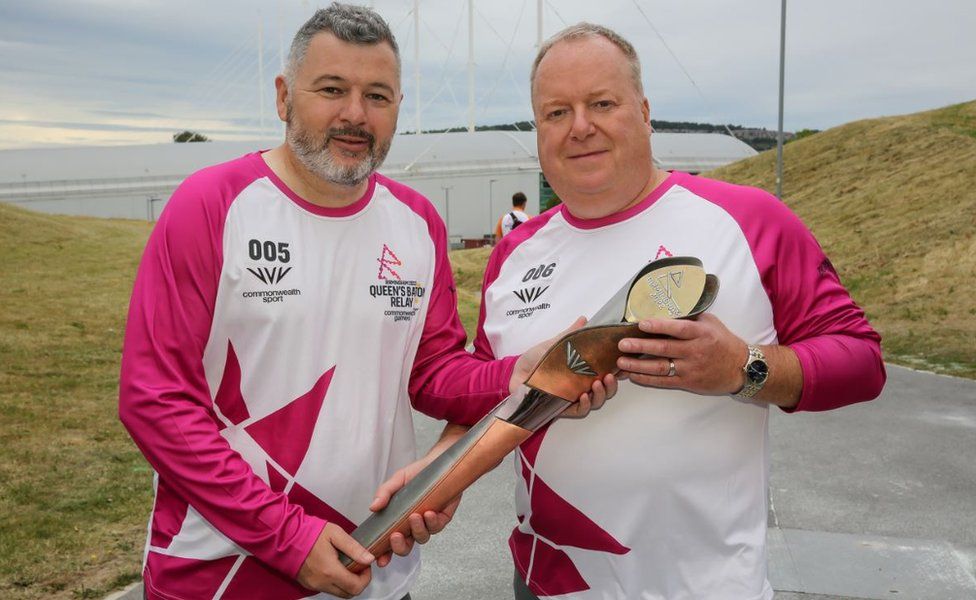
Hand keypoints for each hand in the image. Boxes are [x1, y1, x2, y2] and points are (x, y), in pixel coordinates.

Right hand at [297, 523, 372, 597]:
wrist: (286, 536)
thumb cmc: (309, 532)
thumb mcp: (335, 534)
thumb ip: (354, 548)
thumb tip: (369, 559)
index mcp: (330, 571)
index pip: (356, 586)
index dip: (366, 578)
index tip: (366, 565)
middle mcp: (322, 582)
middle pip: (349, 594)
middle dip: (359, 582)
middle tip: (359, 566)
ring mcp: (314, 585)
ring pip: (339, 593)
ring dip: (347, 583)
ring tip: (347, 565)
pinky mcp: (309, 585)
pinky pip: (328, 589)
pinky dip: (336, 583)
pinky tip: (336, 567)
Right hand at [368, 424, 466, 565]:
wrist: (439, 463)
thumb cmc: (416, 474)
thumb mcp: (397, 480)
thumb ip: (384, 492)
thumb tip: (373, 507)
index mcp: (398, 521)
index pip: (389, 544)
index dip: (385, 554)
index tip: (379, 559)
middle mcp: (412, 526)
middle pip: (406, 547)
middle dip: (400, 546)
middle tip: (396, 535)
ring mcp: (428, 524)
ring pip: (422, 537)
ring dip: (417, 530)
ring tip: (415, 516)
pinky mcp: (442, 518)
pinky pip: (437, 526)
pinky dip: (432, 522)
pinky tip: (429, 513)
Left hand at [511, 316, 618, 417]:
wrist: (516, 370)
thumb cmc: (536, 359)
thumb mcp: (556, 344)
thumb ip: (571, 334)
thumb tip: (584, 319)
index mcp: (583, 371)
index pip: (605, 373)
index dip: (618, 371)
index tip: (624, 364)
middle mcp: (581, 386)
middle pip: (605, 390)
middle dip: (612, 385)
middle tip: (610, 376)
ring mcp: (572, 397)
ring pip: (596, 401)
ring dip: (601, 394)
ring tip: (597, 383)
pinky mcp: (562, 407)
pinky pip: (579, 411)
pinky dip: (585, 405)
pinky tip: (584, 396)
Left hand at [616, 313, 746, 394]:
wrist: (741, 368)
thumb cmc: (722, 341)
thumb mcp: (711, 323)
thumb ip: (690, 317)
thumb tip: (665, 308)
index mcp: (701, 333)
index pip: (678, 329)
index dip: (659, 326)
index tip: (641, 323)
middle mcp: (695, 351)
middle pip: (664, 349)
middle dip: (641, 346)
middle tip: (622, 344)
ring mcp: (691, 369)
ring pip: (661, 367)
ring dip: (638, 365)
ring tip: (621, 361)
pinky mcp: (688, 383)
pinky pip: (664, 381)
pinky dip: (647, 379)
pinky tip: (633, 375)